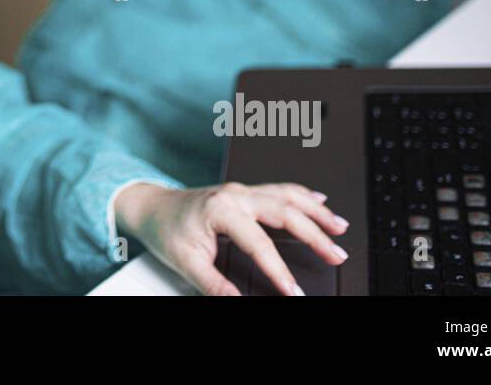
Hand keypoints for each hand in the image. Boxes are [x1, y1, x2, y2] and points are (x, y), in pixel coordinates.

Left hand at [113, 181, 349, 295]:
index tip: (294, 291)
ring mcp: (241, 190)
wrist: (151, 207)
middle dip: (314, 234)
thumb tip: (238, 302)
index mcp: (221, 209)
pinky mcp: (243, 191)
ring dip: (316, 211)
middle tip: (336, 255)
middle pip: (284, 211)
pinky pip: (279, 189)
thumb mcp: (186, 263)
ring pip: (287, 195)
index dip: (279, 270)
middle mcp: (235, 195)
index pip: (259, 243)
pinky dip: (303, 195)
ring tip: (339, 228)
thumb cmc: (166, 230)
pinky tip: (320, 202)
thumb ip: (215, 285)